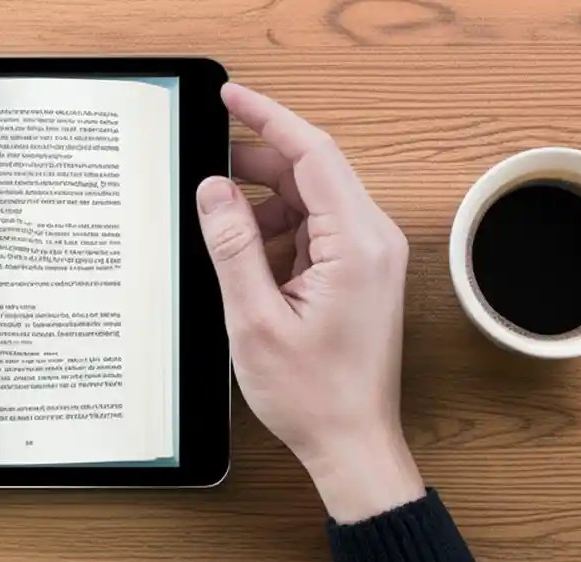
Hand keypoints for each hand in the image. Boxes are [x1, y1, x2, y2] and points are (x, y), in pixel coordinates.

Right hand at [197, 84, 423, 522]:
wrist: (352, 444)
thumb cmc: (314, 396)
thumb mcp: (256, 319)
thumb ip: (232, 247)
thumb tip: (214, 190)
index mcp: (357, 244)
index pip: (312, 153)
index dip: (267, 118)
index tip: (230, 99)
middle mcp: (373, 241)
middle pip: (312, 171)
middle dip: (258, 163)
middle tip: (207, 169)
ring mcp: (369, 257)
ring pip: (310, 201)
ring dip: (264, 205)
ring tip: (222, 230)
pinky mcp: (358, 274)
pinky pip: (314, 231)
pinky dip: (277, 233)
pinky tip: (247, 260)